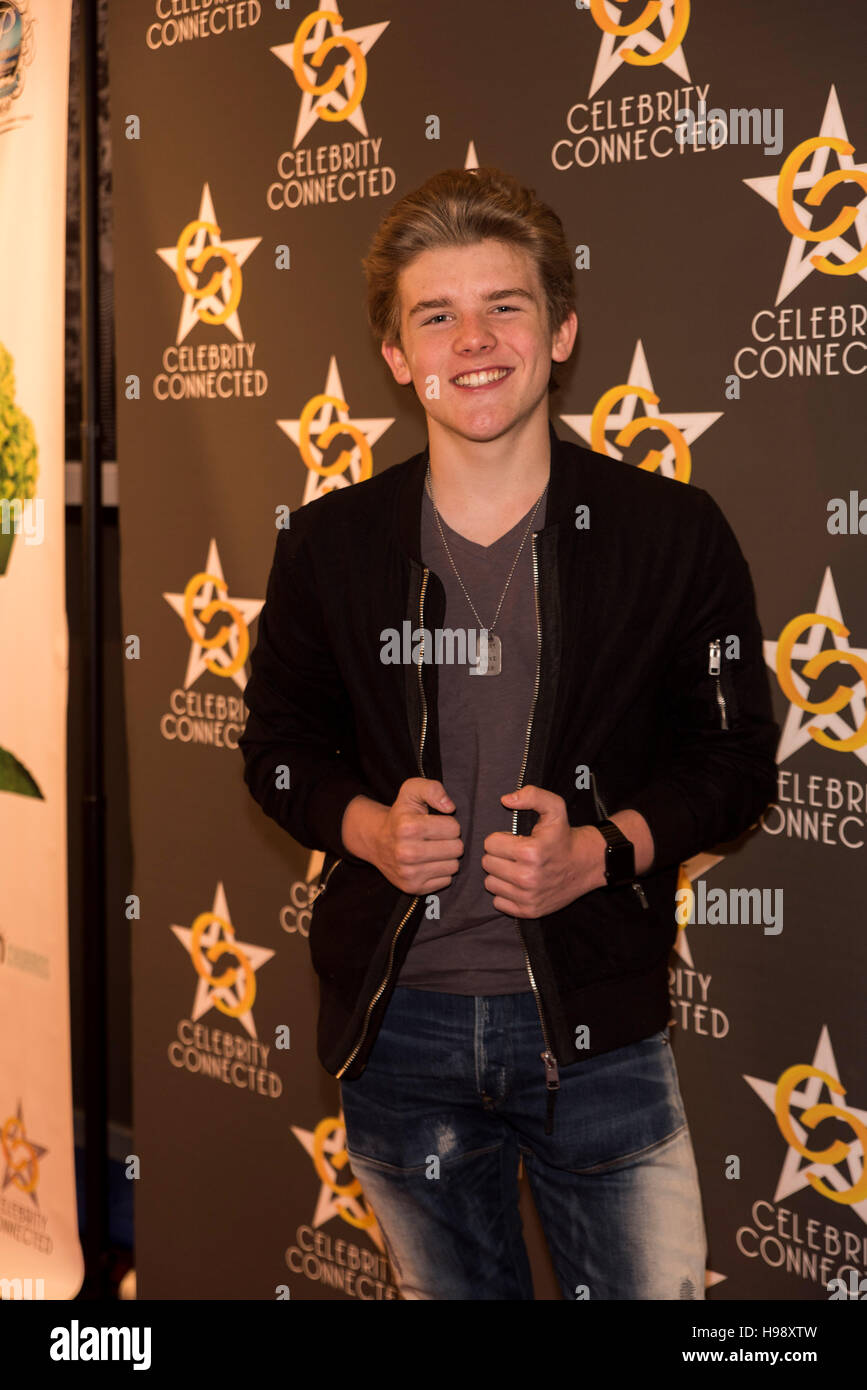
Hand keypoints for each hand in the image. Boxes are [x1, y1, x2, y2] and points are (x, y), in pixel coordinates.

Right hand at [371, 778, 463, 895]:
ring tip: (433, 850)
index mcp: (408, 827)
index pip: (454, 828)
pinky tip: (429, 863)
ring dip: (447, 857)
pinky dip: (441, 872)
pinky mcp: (413, 888)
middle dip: (450, 841)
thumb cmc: (401, 815)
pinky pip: (446, 881)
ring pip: (454, 866)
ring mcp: (409, 873)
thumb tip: (450, 807)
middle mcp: (406, 853)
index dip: (448, 824)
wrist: (377, 841)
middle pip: (457, 849)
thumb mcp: (412, 791)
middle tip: (436, 838)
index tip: (435, 824)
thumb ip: (432, 789)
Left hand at [482, 785, 606, 917]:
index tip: (515, 841)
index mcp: (530, 852)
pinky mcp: (529, 911)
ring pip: (490, 884)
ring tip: (517, 868)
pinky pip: (498, 903)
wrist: (586, 864)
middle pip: (487, 864)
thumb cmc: (564, 836)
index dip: (500, 839)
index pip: (490, 844)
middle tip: (516, 854)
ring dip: (500, 875)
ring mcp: (528, 897)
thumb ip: (532, 795)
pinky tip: (519, 884)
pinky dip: (506, 894)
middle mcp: (527, 877)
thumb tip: (506, 800)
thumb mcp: (554, 808)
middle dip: (499, 856)